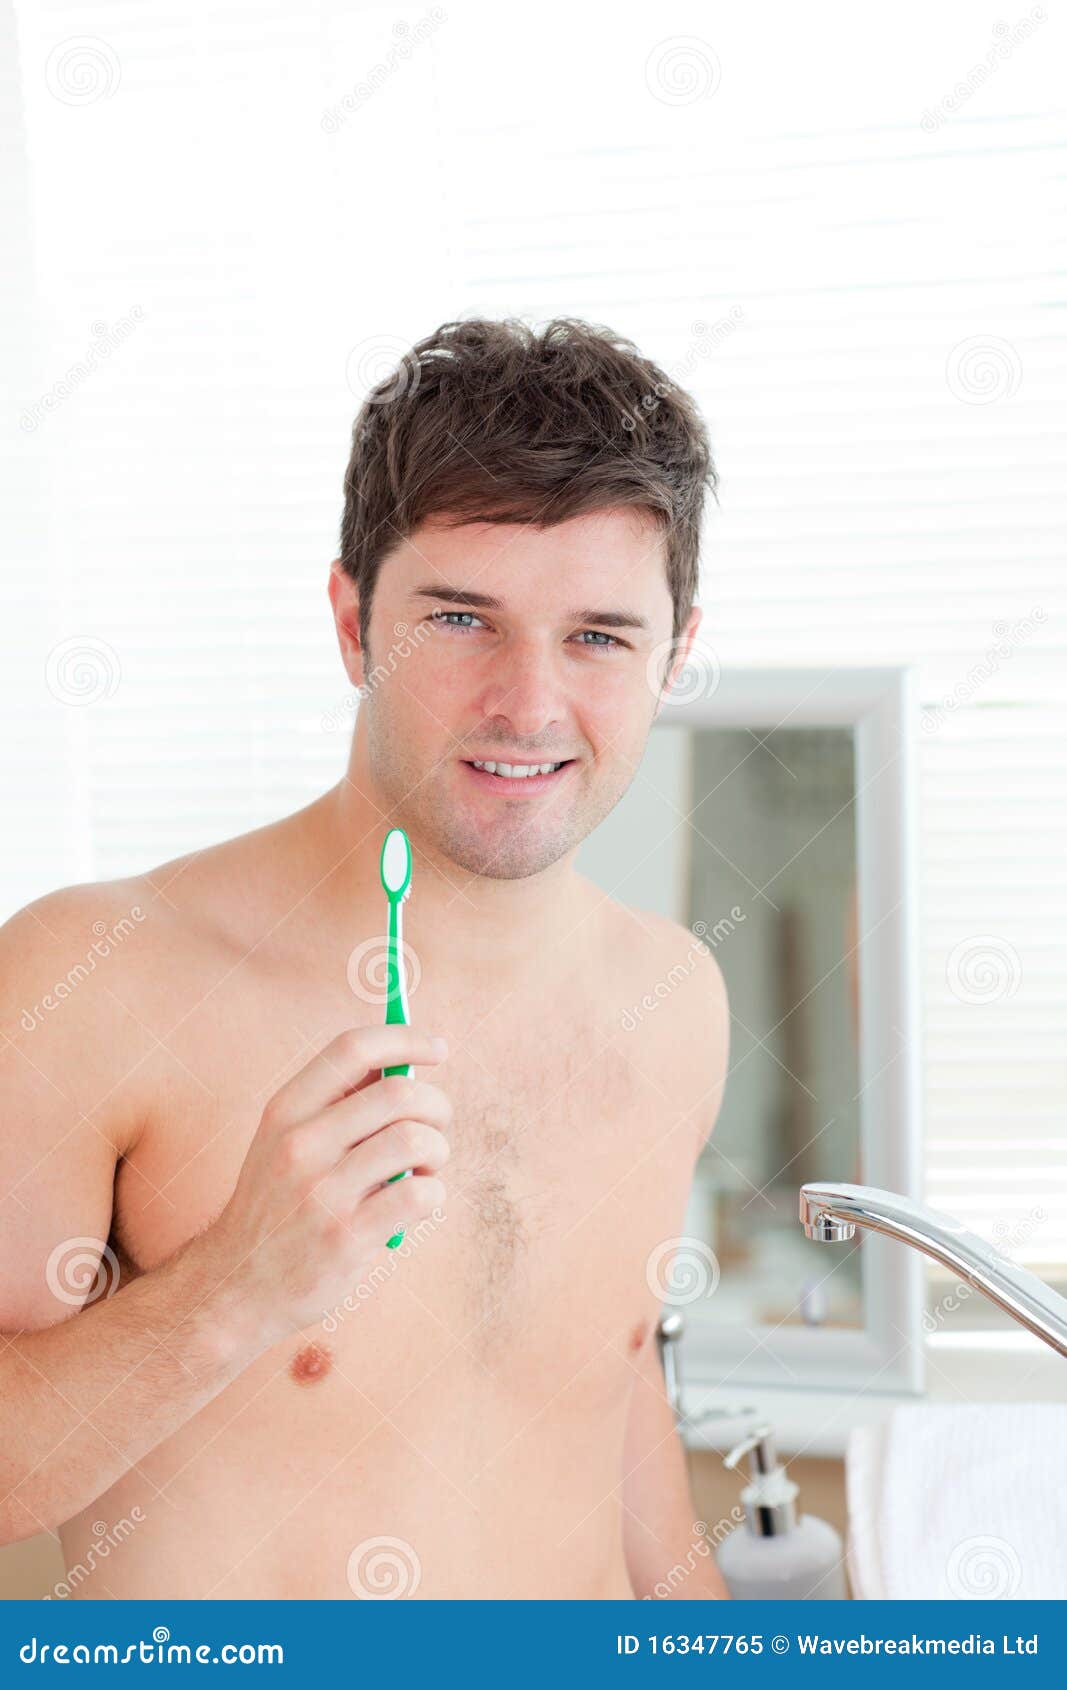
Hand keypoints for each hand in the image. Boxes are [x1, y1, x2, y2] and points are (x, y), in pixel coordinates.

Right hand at [200, 1026, 451, 1345]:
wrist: (236, 1285)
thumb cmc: (278, 1205)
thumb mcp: (284, 1141)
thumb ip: (336, 1103)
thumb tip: (403, 1060)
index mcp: (286, 1110)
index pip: (352, 1049)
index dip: (405, 1039)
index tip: (437, 1049)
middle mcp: (300, 1144)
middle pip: (397, 1093)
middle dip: (436, 1105)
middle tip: (437, 1125)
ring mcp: (323, 1193)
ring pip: (415, 1140)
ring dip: (438, 1150)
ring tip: (426, 1167)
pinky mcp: (347, 1238)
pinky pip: (420, 1194)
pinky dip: (434, 1193)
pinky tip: (419, 1201)